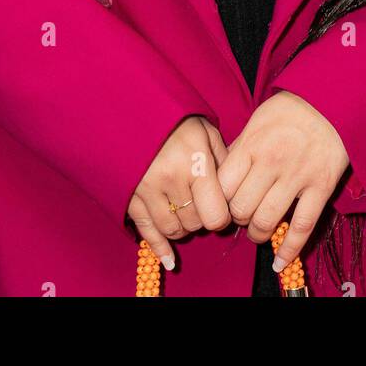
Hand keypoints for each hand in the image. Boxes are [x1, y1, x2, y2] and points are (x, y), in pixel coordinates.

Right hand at [125, 115, 230, 268]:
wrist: (131, 106)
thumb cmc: (176, 119)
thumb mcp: (206, 131)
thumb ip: (223, 160)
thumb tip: (236, 186)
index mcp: (195, 162)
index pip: (216, 216)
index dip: (222, 215)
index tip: (221, 206)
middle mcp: (171, 179)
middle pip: (195, 224)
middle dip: (202, 217)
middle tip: (201, 203)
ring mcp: (147, 190)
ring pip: (173, 229)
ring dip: (183, 226)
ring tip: (185, 210)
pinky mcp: (130, 196)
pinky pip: (147, 231)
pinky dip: (159, 248)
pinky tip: (169, 259)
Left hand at [216, 91, 348, 272]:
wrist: (331, 100)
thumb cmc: (289, 110)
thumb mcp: (256, 121)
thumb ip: (238, 149)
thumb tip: (219, 175)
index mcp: (251, 145)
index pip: (222, 187)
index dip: (217, 201)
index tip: (221, 202)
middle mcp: (271, 162)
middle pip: (241, 208)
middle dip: (237, 218)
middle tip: (241, 215)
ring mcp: (297, 176)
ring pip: (267, 221)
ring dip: (257, 233)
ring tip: (258, 230)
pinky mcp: (321, 187)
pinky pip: (302, 227)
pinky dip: (289, 250)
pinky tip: (279, 261)